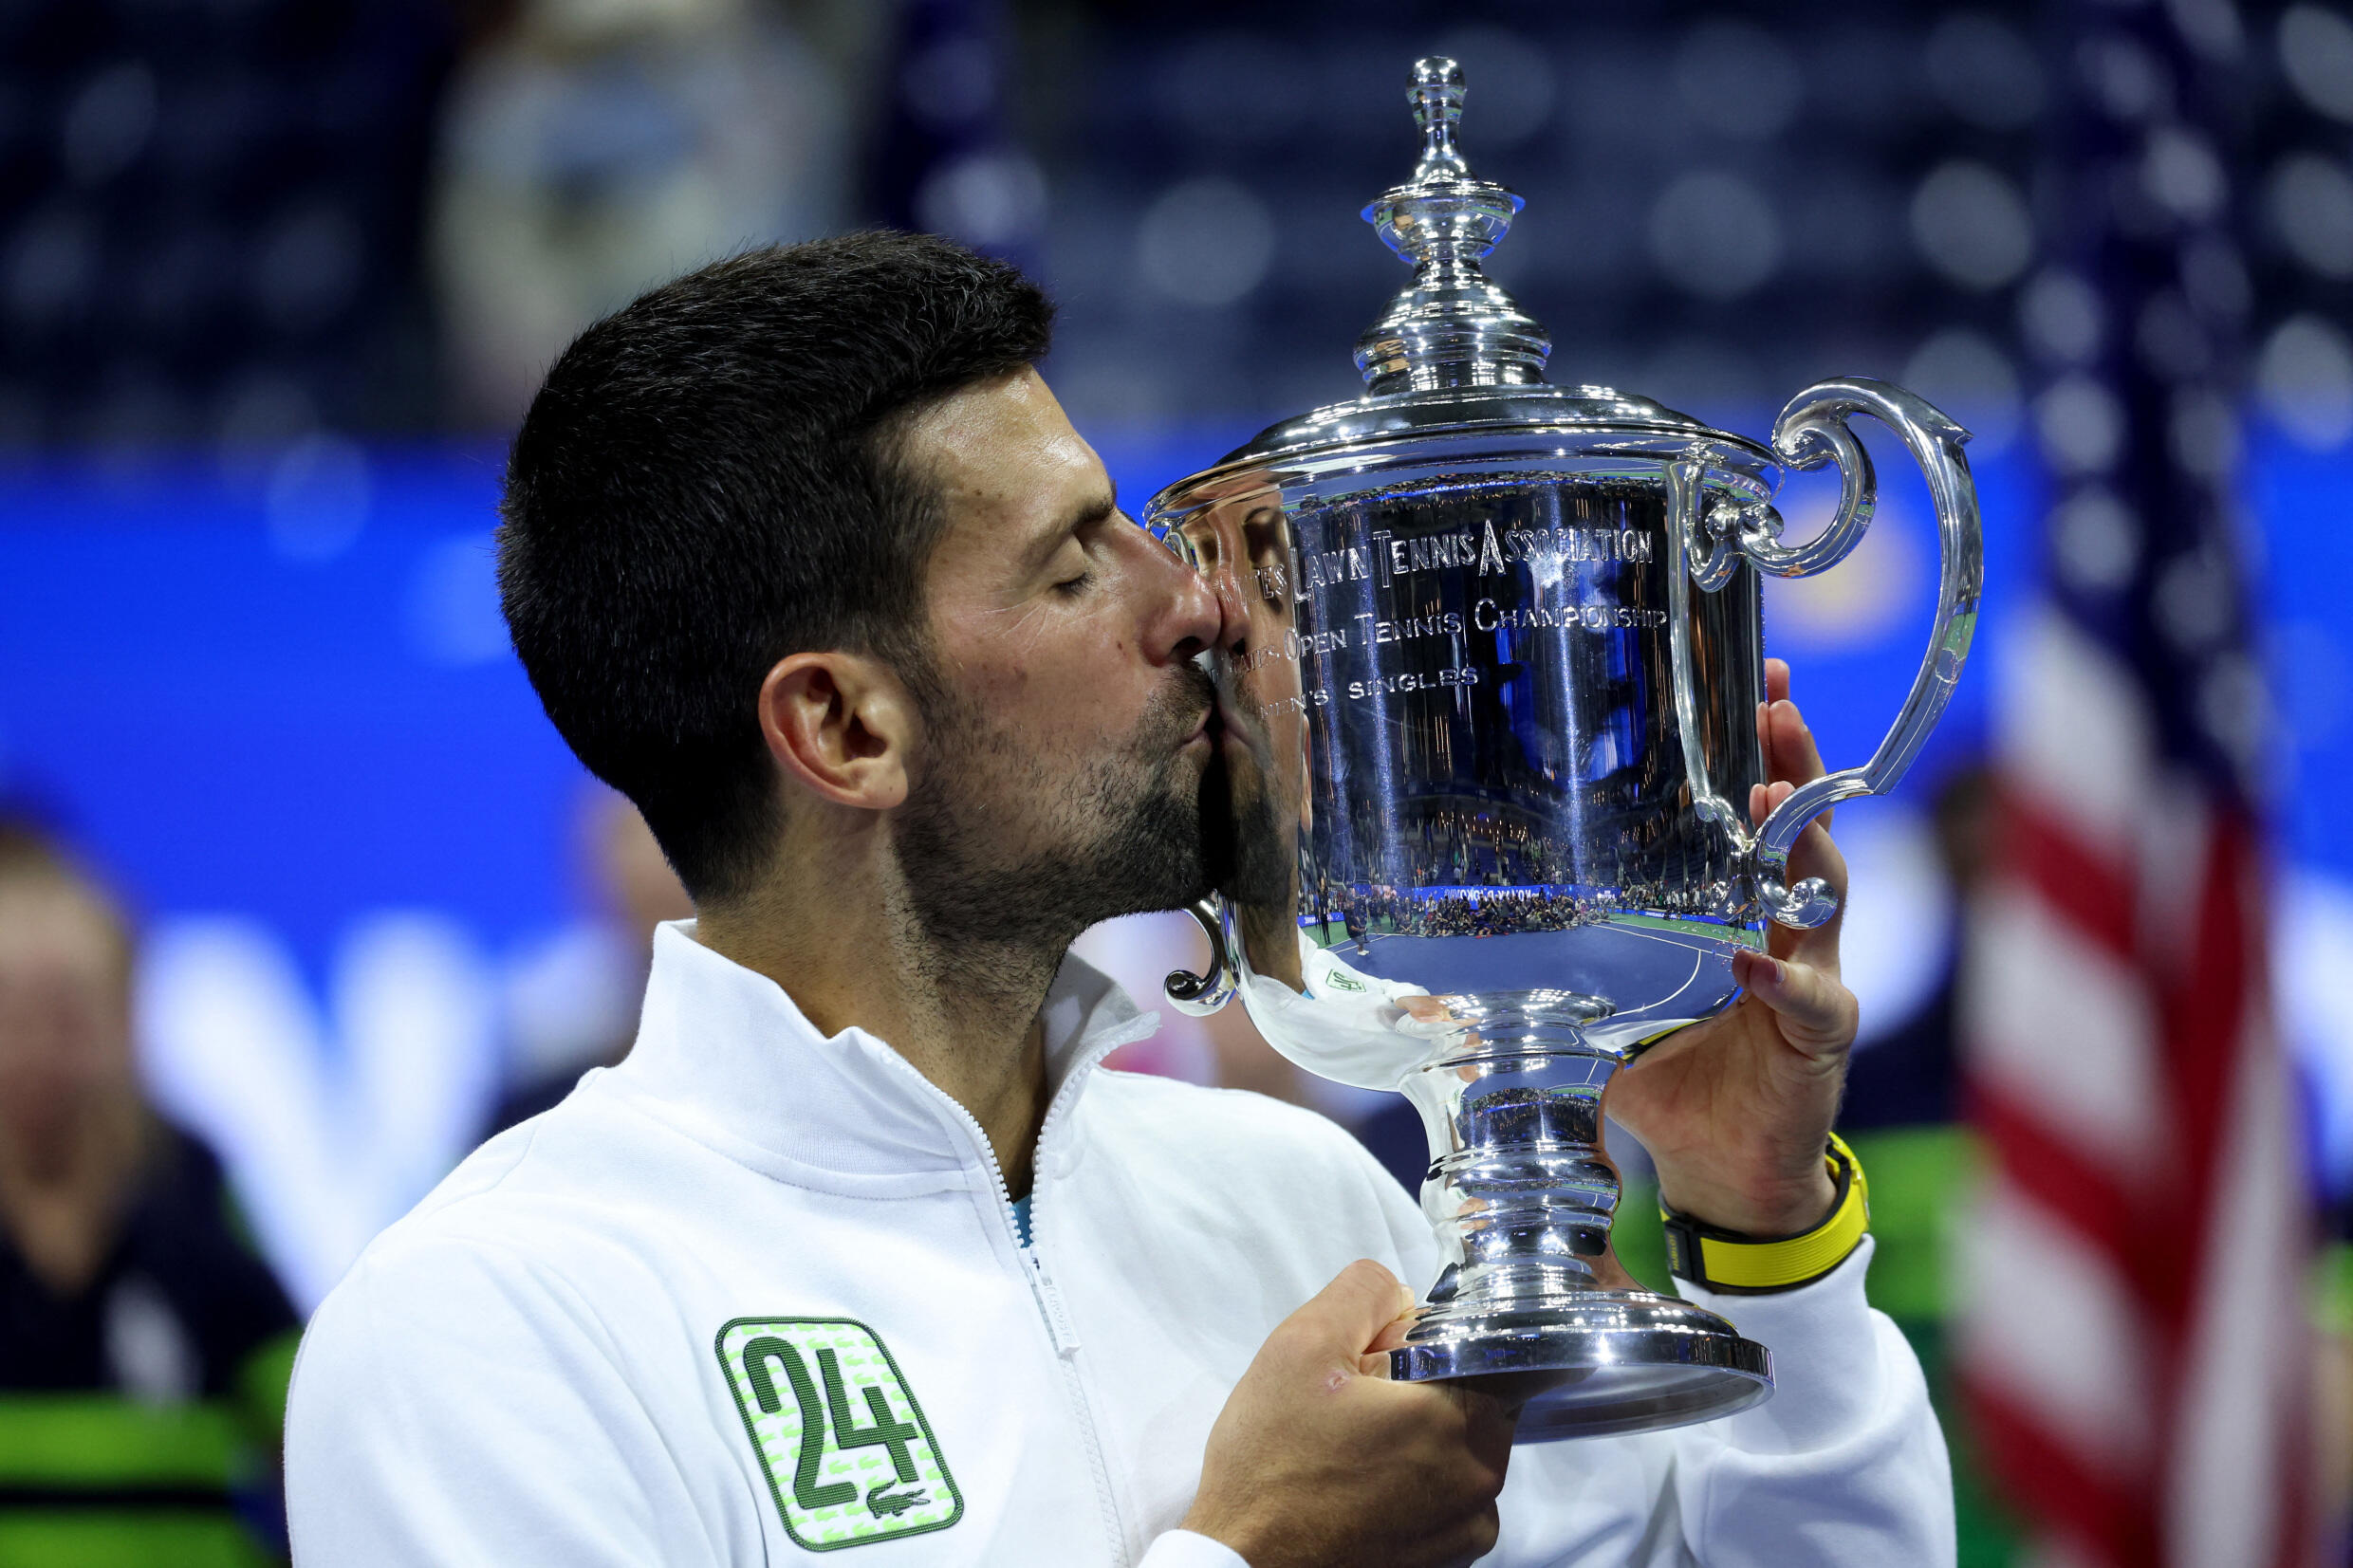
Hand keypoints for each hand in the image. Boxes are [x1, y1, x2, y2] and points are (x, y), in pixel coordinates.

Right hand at [1181, 1260, 1515, 1567]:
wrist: (1244, 1567)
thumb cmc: (1270, 1463)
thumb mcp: (1301, 1346)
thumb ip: (1363, 1294)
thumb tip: (1402, 1296)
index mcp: (1460, 1421)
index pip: (1480, 1348)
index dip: (1426, 1342)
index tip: (1377, 1360)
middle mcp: (1482, 1482)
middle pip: (1470, 1400)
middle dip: (1419, 1390)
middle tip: (1351, 1406)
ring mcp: (1467, 1532)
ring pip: (1456, 1451)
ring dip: (1415, 1440)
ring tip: (1346, 1453)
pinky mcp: (1445, 1564)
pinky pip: (1443, 1500)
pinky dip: (1410, 1488)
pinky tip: (1353, 1491)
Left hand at [1601, 659, 1857, 1236]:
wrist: (1724, 1181)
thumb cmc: (1669, 1089)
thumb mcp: (1603, 1014)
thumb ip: (1553, 974)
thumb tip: (1428, 961)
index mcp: (1745, 915)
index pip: (1763, 817)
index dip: (1763, 753)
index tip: (1750, 684)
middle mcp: (1792, 935)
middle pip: (1808, 829)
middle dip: (1796, 763)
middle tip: (1773, 700)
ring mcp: (1816, 981)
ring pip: (1827, 893)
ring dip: (1803, 841)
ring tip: (1773, 792)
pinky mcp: (1820, 1041)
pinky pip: (1813, 1001)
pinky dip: (1785, 980)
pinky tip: (1756, 959)